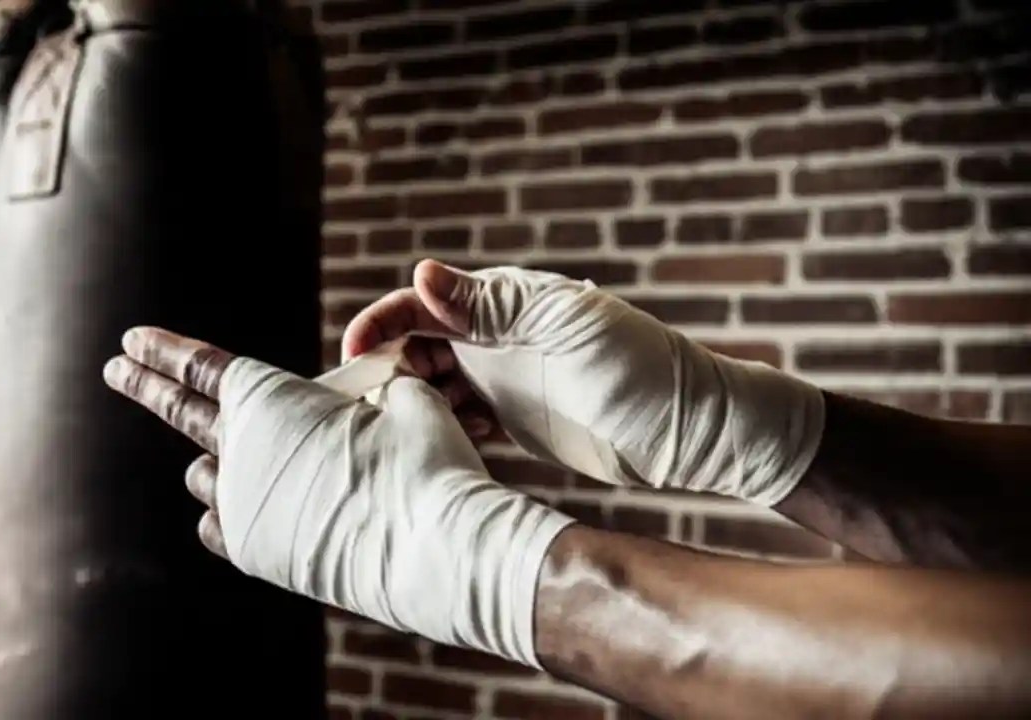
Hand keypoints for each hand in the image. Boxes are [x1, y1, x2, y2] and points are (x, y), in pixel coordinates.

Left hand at [102, 328, 573, 666]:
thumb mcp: (404, 398)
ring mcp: (242, 505)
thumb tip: (369, 401)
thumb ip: (368, 391)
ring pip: (205, 474)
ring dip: (212, 460)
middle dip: (146, 386)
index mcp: (269, 399)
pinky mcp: (256, 552)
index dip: (165, 349)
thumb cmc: (424, 459)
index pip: (202, 365)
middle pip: (181, 410)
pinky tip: (246, 506)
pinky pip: (221, 524)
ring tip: (229, 456)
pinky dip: (228, 510)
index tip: (131, 339)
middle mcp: (241, 450)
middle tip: (115, 370)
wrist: (433, 546)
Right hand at [344, 260, 824, 504]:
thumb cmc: (642, 370)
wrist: (694, 432)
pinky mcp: (515, 416)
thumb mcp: (567, 330)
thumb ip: (493, 306)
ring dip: (408, 401)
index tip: (351, 357)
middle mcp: (498, 335)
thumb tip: (421, 273)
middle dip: (384, 368)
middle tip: (358, 407)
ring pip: (433, 383)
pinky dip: (439, 426)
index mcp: (507, 302)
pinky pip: (459, 417)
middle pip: (417, 344)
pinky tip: (430, 444)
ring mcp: (505, 376)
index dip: (381, 325)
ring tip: (385, 432)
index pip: (423, 304)